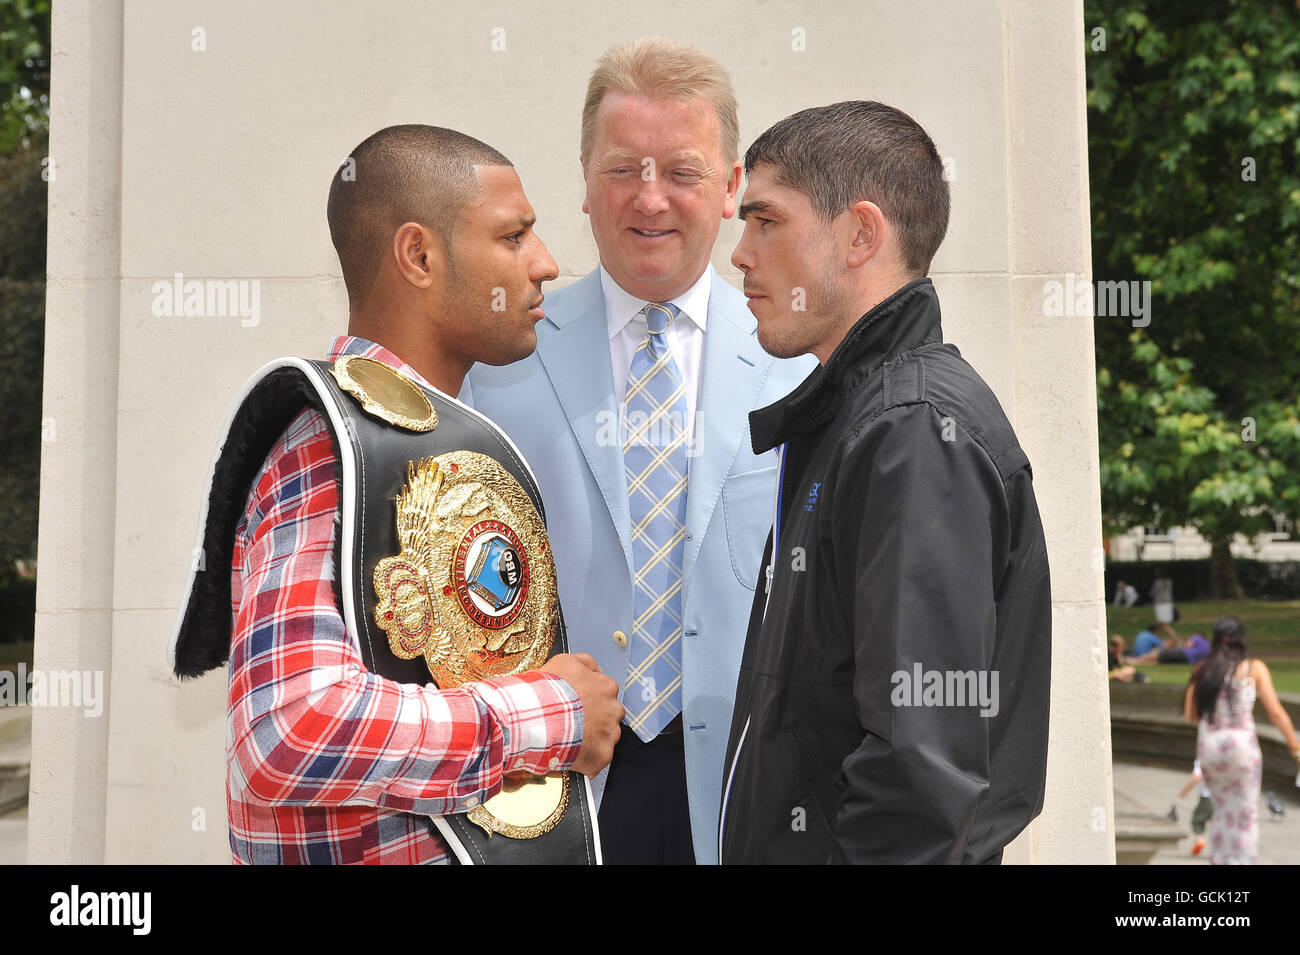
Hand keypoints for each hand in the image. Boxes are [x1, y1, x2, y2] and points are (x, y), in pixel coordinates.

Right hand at [541, 653, 623, 776]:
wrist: (539, 716)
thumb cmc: (550, 689)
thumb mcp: (565, 661)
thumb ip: (586, 663)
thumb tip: (595, 669)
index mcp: (607, 687)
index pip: (606, 694)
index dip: (589, 701)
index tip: (576, 705)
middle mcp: (615, 710)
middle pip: (609, 716)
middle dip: (595, 720)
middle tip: (573, 722)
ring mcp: (610, 735)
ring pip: (605, 738)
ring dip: (591, 739)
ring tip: (569, 738)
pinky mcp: (602, 755)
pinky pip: (598, 758)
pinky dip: (587, 758)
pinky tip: (570, 753)